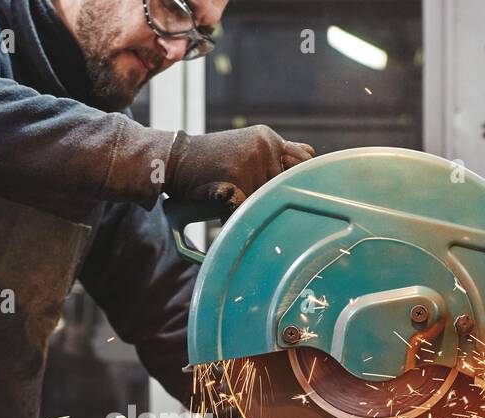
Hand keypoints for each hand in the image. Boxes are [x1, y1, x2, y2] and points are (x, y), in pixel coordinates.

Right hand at [165, 125, 314, 207]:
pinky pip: (248, 207)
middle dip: (270, 196)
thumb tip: (311, 153)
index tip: (287, 190)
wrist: (174, 159)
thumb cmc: (209, 160)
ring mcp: (252, 160)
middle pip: (285, 185)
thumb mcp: (247, 146)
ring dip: (250, 207)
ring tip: (230, 198)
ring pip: (266, 198)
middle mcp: (265, 145)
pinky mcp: (238, 176)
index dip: (297, 178)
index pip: (303, 161)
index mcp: (268, 138)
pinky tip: (221, 204)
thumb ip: (277, 150)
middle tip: (245, 195)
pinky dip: (234, 213)